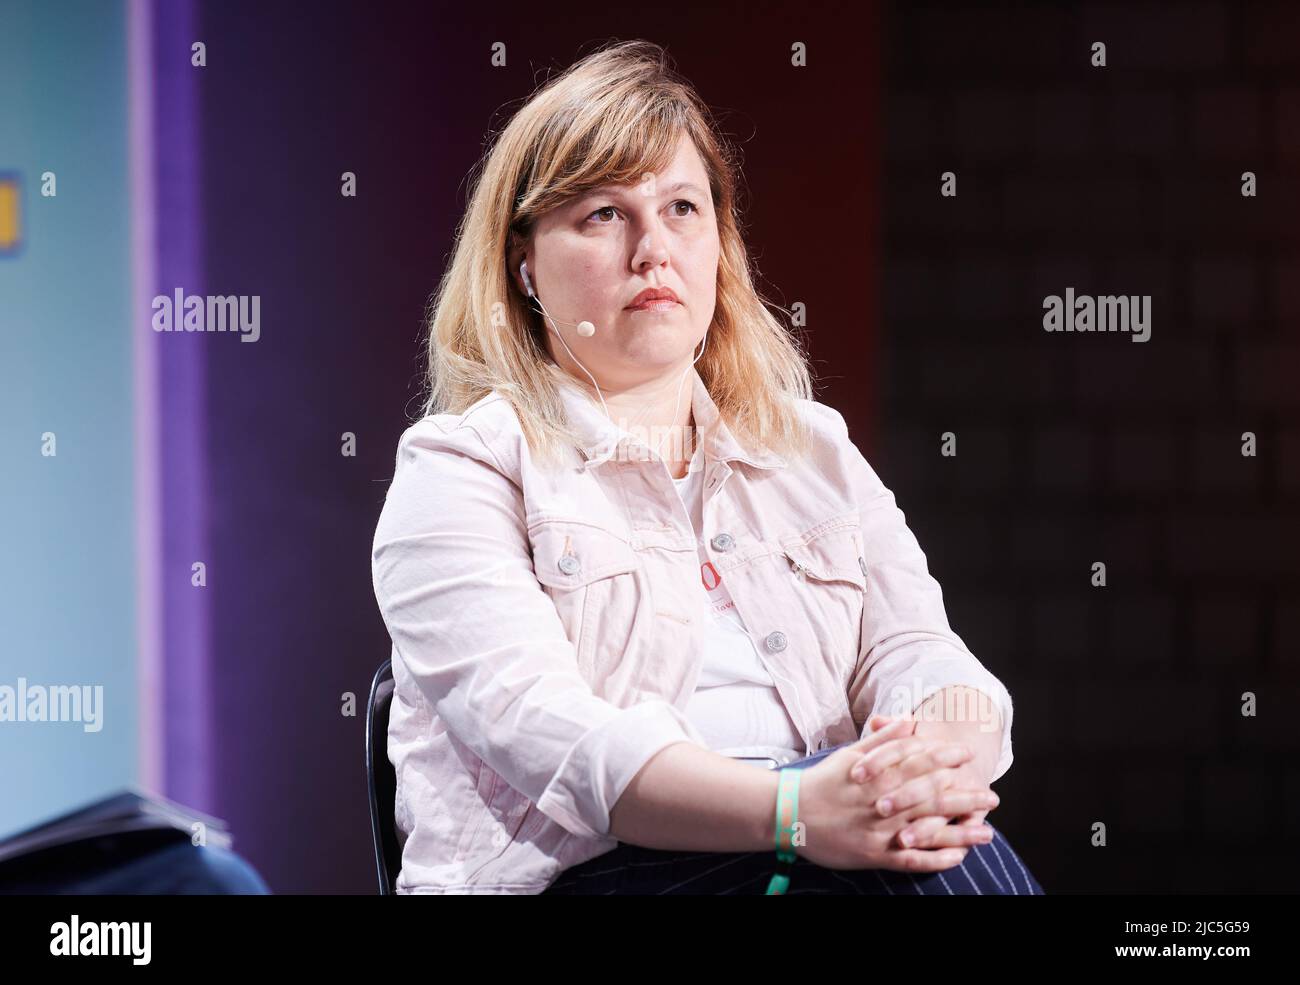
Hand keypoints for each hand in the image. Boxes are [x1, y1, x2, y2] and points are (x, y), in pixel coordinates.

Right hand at [794, 719, 996, 871]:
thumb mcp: (850, 755)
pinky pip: (910, 859)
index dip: (946, 759)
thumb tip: (908, 720)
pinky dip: (935, 859)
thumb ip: (882, 740)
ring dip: (960, 831)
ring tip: (987, 832)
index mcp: (877, 775)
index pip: (918, 763)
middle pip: (931, 797)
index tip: (968, 756)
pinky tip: (957, 857)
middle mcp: (882, 803)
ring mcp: (879, 831)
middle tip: (992, 797)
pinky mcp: (873, 855)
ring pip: (927, 830)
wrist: (789, 814)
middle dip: (965, 797)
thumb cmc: (822, 782)